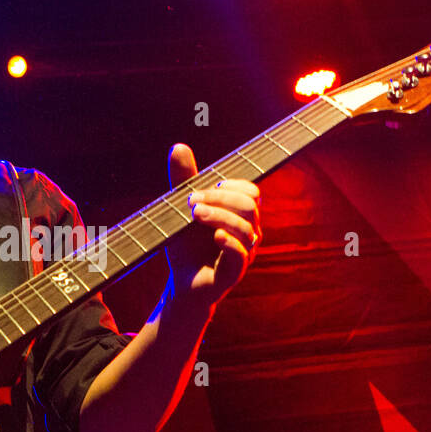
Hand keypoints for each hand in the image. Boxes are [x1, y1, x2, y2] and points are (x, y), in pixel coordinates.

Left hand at [165, 143, 261, 311]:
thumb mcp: (181, 209)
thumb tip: (179, 146)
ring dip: (219, 217)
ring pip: (247, 228)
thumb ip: (184, 180)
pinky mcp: (234, 274)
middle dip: (221, 199)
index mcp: (241, 216)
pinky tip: (216, 236)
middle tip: (192, 201)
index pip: (251, 192)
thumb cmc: (187, 246)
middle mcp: (249, 233)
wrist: (181, 284)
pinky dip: (230, 243)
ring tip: (194, 215)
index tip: (208, 185)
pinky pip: (241, 256)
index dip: (232, 185)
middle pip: (250, 206)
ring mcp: (245, 254)